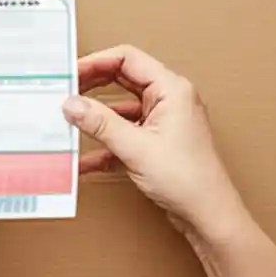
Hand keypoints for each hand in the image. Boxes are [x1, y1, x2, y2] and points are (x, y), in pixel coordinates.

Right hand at [62, 45, 249, 242]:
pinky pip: (124, 132)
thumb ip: (100, 123)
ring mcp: (163, 121)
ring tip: (70, 121)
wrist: (209, 217)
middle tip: (65, 93)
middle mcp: (169, 100)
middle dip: (91, 86)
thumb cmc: (189, 180)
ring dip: (96, 116)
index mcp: (171, 90)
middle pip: (122, 79)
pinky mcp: (156, 141)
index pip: (127, 59)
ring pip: (120, 107)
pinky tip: (84, 157)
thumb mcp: (136, 148)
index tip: (71, 74)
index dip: (96, 62)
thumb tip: (71, 104)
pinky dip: (104, 141)